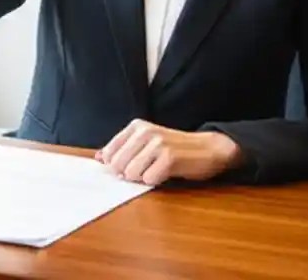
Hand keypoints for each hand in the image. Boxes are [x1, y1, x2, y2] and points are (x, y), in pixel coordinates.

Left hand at [97, 120, 243, 184]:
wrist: (208, 148)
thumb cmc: (175, 148)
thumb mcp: (147, 142)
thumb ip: (123, 149)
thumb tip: (98, 158)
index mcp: (136, 126)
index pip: (108, 153)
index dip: (115, 166)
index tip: (128, 168)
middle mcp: (145, 132)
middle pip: (117, 165)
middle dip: (129, 174)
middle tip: (147, 169)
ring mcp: (158, 144)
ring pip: (131, 174)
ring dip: (143, 178)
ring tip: (157, 170)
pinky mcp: (169, 158)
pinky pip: (149, 180)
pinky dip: (155, 181)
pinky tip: (166, 173)